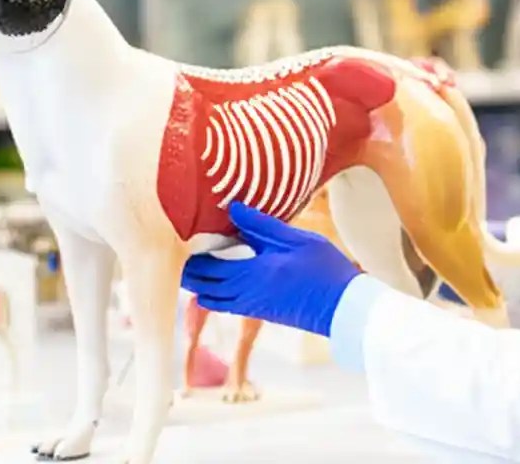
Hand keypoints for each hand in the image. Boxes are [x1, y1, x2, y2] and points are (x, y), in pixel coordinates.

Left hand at [181, 201, 361, 336]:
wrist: (344, 308)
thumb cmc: (324, 269)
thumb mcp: (295, 240)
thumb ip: (261, 225)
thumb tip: (232, 207)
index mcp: (251, 272)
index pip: (208, 264)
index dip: (191, 253)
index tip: (178, 236)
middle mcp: (245, 292)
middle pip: (204, 284)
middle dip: (189, 271)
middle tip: (175, 252)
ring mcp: (252, 306)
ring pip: (212, 298)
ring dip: (198, 285)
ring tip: (187, 270)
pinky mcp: (261, 313)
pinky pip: (226, 306)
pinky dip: (212, 297)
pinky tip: (211, 288)